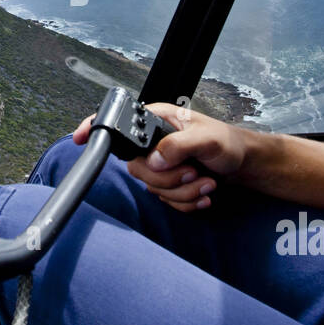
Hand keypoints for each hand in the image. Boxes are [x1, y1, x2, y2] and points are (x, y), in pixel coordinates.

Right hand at [72, 102, 246, 211]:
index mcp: (156, 122)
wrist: (243, 164)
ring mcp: (159, 165)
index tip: (80, 138)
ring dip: (184, 192)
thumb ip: (179, 145)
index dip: (96, 130)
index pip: (119, 125)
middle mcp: (153, 143)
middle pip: (138, 169)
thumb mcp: (207, 138)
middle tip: (194, 172)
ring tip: (206, 181)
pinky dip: (187, 202)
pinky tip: (203, 192)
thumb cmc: (228, 143)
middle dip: (170, 179)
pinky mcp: (167, 184)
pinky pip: (166, 201)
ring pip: (154, 189)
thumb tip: (155, 159)